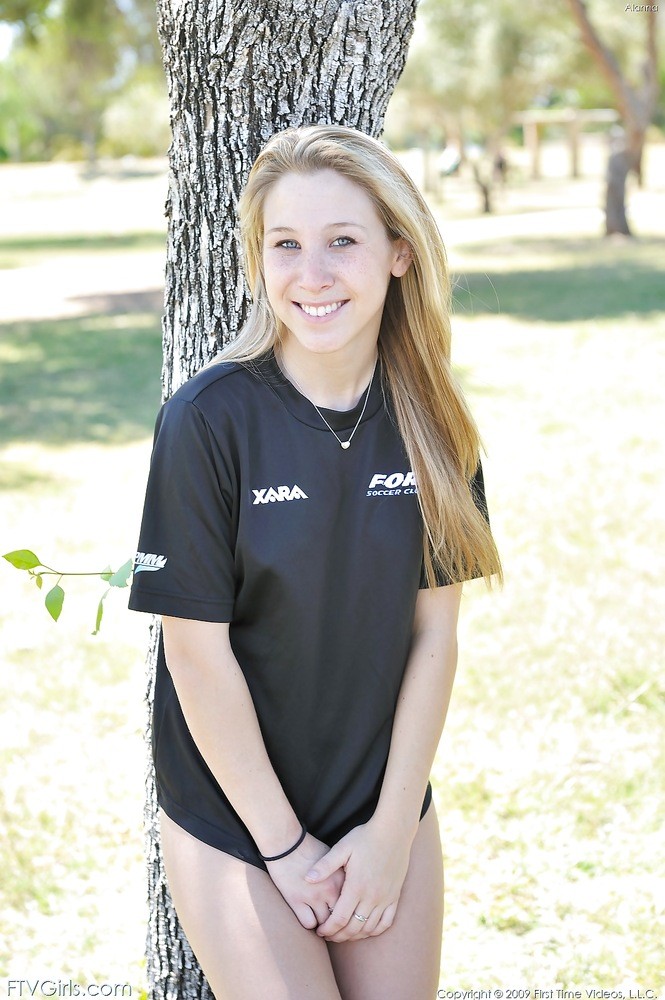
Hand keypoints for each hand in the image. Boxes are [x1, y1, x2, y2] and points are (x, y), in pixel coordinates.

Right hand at [265, 832, 343, 930]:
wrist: (286, 843)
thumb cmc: (309, 849)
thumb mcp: (332, 859)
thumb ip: (342, 878)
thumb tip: (350, 894)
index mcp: (340, 878)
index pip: (352, 905)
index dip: (348, 911)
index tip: (345, 914)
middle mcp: (330, 889)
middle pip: (340, 917)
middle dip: (337, 922)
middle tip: (333, 924)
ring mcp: (313, 896)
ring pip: (325, 923)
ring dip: (323, 924)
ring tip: (320, 921)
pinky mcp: (297, 901)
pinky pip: (309, 923)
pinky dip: (309, 922)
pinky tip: (307, 915)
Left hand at [305, 820, 412, 941]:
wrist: (394, 830)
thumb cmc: (365, 837)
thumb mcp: (342, 847)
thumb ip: (325, 865)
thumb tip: (307, 879)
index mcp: (357, 886)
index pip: (339, 918)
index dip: (328, 928)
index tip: (319, 931)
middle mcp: (372, 897)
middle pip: (353, 928)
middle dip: (338, 935)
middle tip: (328, 935)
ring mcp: (386, 898)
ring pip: (369, 928)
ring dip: (355, 936)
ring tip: (343, 934)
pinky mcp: (395, 896)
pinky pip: (386, 922)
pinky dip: (374, 930)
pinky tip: (365, 930)